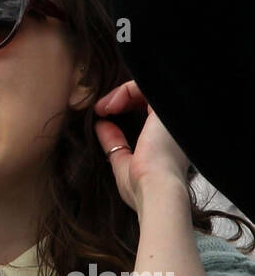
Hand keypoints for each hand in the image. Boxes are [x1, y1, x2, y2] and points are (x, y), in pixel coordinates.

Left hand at [94, 80, 189, 213]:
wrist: (158, 189)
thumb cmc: (143, 186)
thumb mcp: (123, 163)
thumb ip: (114, 142)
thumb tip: (102, 125)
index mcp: (170, 141)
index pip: (149, 115)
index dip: (125, 110)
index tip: (103, 118)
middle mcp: (175, 126)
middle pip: (149, 99)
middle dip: (121, 100)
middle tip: (101, 110)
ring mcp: (173, 114)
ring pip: (148, 90)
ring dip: (120, 95)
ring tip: (102, 108)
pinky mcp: (167, 106)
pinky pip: (144, 86)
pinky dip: (124, 91)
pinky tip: (109, 106)